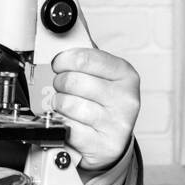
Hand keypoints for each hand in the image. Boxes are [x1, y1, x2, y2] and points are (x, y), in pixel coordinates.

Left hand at [46, 47, 140, 171]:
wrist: (110, 143)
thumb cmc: (103, 106)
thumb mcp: (102, 77)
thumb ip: (85, 58)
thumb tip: (61, 38)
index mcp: (126, 75)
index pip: (84, 58)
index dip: (63, 60)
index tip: (58, 64)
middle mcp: (126, 99)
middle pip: (72, 81)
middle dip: (59, 84)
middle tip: (62, 88)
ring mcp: (117, 123)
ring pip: (67, 104)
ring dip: (59, 106)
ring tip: (66, 107)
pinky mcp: (104, 145)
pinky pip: (68, 128)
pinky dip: (62, 126)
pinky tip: (70, 124)